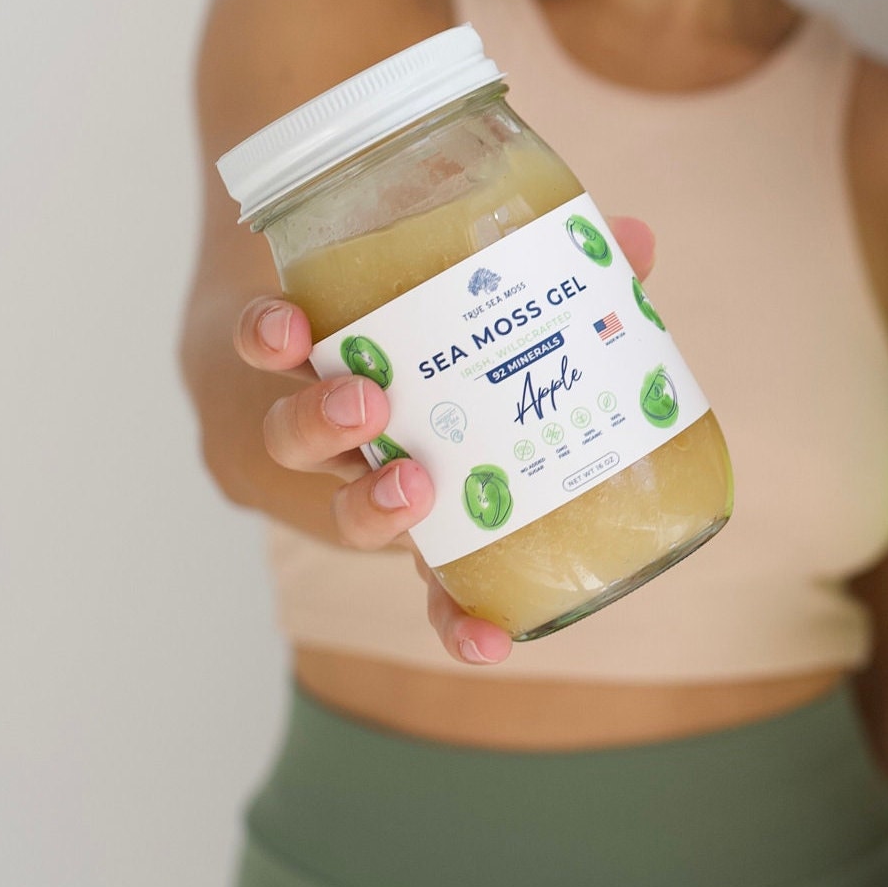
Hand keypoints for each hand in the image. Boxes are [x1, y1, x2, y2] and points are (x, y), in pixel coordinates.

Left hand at [236, 217, 659, 669]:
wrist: (284, 299)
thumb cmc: (413, 331)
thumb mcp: (501, 328)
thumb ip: (571, 297)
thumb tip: (639, 241)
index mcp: (419, 493)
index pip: (438, 581)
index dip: (460, 619)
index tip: (487, 645)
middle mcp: (349, 470)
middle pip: (352, 516)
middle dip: (381, 512)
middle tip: (418, 484)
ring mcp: (293, 419)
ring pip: (294, 445)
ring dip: (326, 428)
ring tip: (367, 397)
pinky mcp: (249, 354)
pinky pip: (248, 352)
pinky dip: (268, 336)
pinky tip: (287, 323)